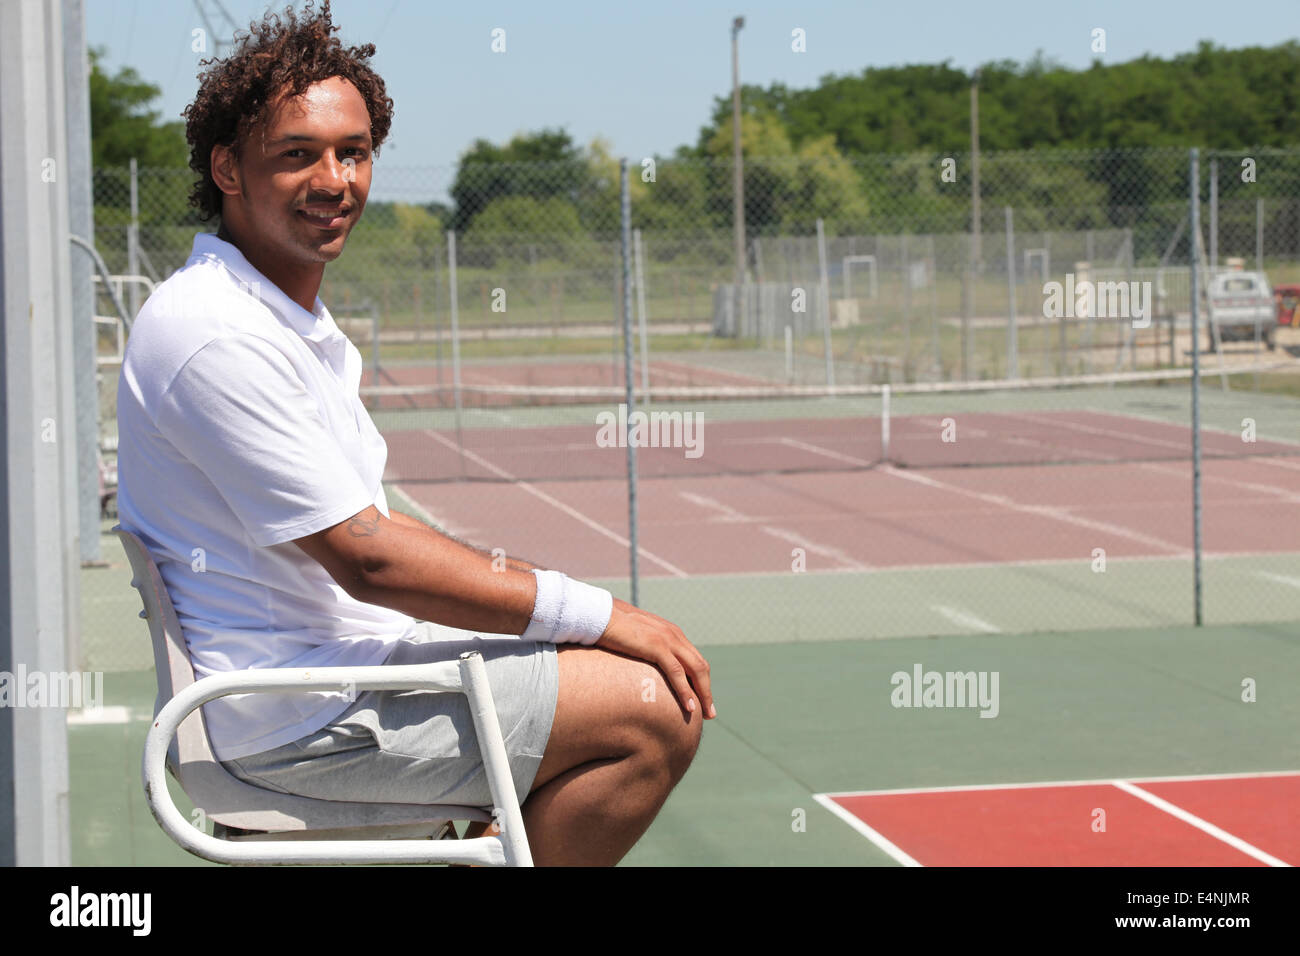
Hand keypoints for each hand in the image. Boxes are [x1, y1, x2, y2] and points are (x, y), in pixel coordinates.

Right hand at [596, 598, 715, 719]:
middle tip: (710, 713)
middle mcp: (674, 635)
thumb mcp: (634, 638)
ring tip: (706, 714)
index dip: (701, 680)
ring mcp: (668, 639)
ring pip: (695, 670)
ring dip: (703, 694)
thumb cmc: (610, 627)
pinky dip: (686, 691)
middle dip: (707, 690)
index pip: (693, 659)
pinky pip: (677, 673)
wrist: (598, 615)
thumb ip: (642, 649)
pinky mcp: (657, 646)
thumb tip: (639, 664)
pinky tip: (690, 707)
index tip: (702, 699)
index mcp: (671, 632)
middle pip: (700, 666)